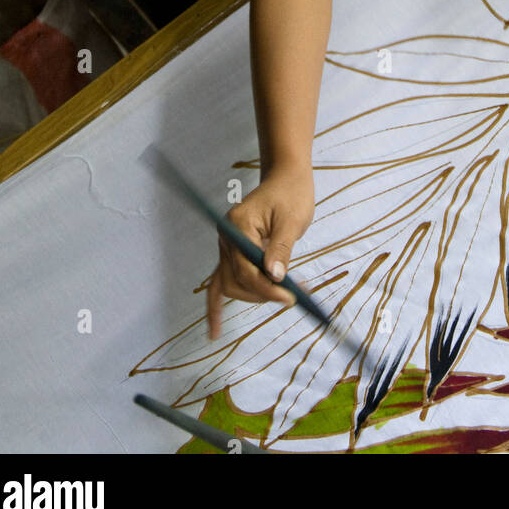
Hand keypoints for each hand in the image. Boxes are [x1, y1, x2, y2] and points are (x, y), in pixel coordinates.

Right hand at [206, 161, 315, 339]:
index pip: (246, 267)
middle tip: (293, 297)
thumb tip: (274, 277)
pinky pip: (221, 282)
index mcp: (238, 225)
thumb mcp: (292, 220)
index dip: (266, 287)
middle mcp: (226, 237)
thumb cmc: (291, 194)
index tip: (290, 298)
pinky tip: (215, 330)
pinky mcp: (232, 253)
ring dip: (256, 296)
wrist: (285, 177)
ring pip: (231, 284)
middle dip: (263, 293)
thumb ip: (281, 248)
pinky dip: (216, 305)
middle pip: (237, 280)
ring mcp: (227, 246)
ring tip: (285, 298)